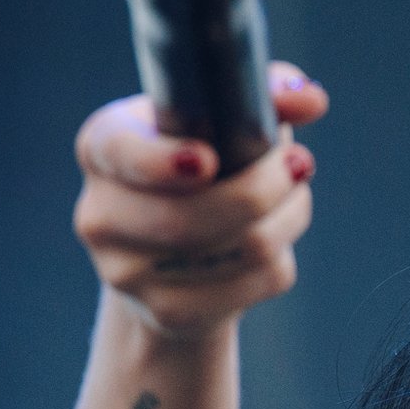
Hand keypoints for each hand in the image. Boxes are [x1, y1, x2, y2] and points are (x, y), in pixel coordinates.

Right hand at [72, 63, 327, 339]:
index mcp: (103, 147)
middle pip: (192, 217)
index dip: (161, 162)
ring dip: (287, 218)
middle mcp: (100, 214)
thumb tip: (310, 100)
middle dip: (265, 187)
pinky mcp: (167, 313)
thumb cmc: (204, 163)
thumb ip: (264, 96)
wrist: (174, 258)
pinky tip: (277, 244)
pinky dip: (282, 259)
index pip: (120, 153)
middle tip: (300, 163)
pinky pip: (255, 284)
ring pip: (240, 248)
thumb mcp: (219, 119)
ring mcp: (126, 273)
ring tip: (294, 198)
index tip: (208, 162)